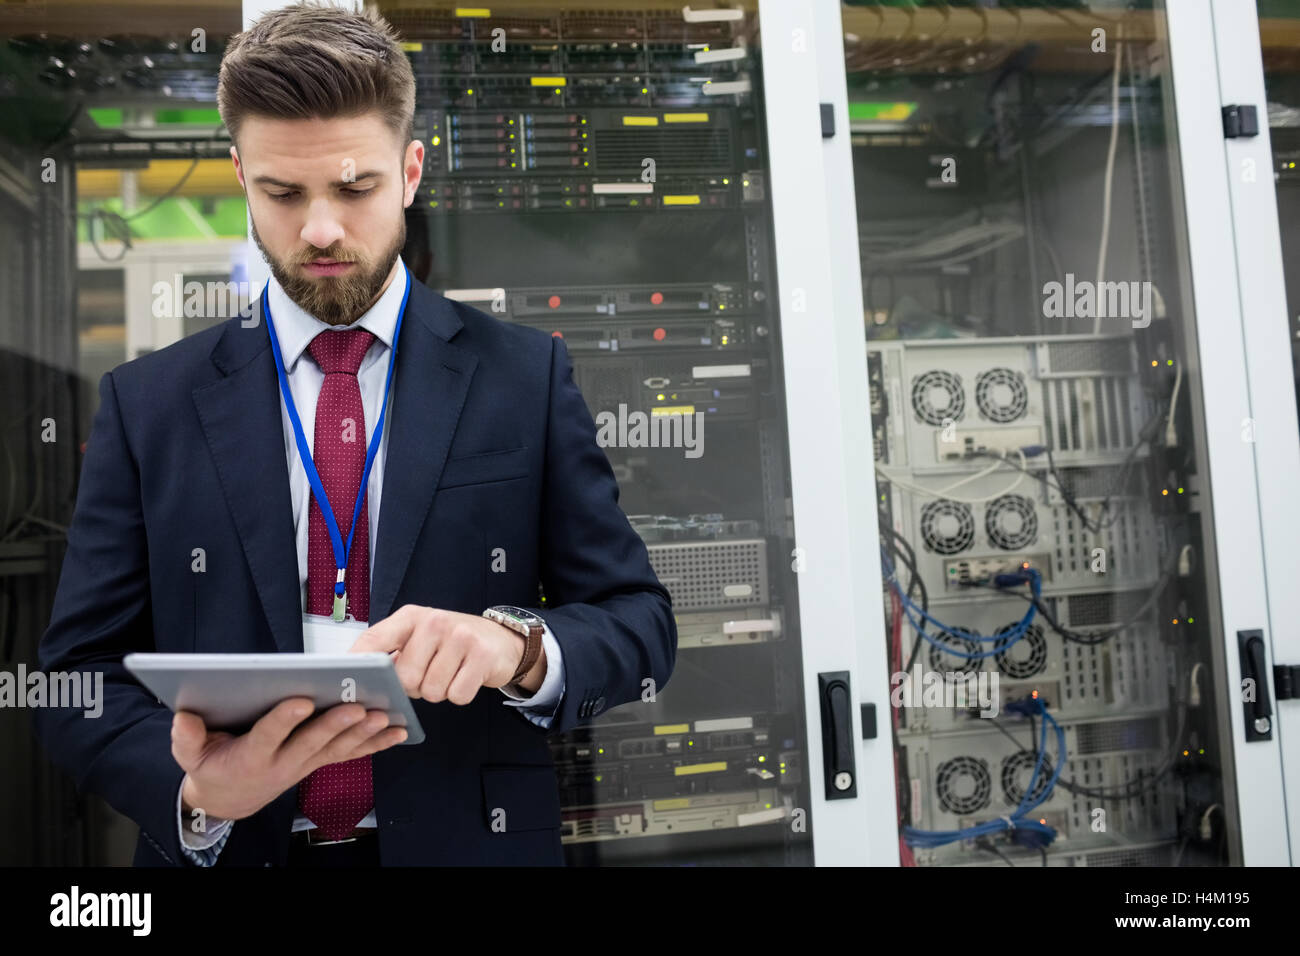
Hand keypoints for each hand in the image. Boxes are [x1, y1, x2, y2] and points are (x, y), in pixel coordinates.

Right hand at [173, 697, 405, 821]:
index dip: (284, 718)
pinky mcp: (319, 762)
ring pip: (338, 748)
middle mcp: (283, 762)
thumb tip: (184, 715)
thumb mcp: (189, 755)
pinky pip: (351, 754)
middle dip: (336, 724)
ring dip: (364, 733)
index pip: (269, 735)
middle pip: (312, 742)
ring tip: (386, 717)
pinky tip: (398, 732)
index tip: (300, 699)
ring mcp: (304, 764)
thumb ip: (187, 736)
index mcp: (251, 755)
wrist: (229, 798)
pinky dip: (376, 744)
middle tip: (358, 706)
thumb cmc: (214, 767)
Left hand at [349, 605, 543, 704]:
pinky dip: (460, 694)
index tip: (346, 680)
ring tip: (449, 673)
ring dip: (439, 692)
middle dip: (415, 687)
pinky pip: (457, 695)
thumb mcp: (420, 637)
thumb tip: (362, 680)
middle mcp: (434, 621)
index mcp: (411, 617)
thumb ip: (391, 653)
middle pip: (405, 678)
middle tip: (428, 674)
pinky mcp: (482, 656)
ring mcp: (460, 637)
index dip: (358, 663)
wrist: (501, 640)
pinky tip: (465, 677)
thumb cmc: (452, 643)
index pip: (374, 640)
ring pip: (432, 691)